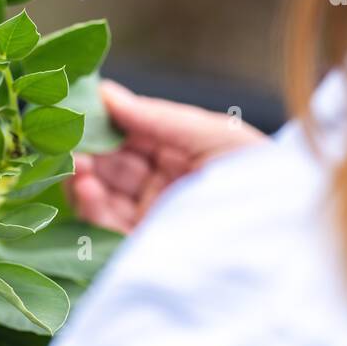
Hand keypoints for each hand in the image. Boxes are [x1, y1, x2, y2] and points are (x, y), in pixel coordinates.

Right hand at [70, 80, 269, 232]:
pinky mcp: (144, 252)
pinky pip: (105, 227)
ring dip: (82, 175)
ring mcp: (155, 222)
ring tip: (71, 159)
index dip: (106, 121)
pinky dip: (88, 205)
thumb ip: (158, 117)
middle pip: (115, 165)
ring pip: (104, 195)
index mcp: (189, 158)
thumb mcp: (215, 136)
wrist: (285, 244)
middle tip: (61, 134)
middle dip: (88, 148)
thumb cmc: (261, 181)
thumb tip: (105, 93)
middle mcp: (168, 190)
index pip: (136, 135)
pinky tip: (82, 183)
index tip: (76, 106)